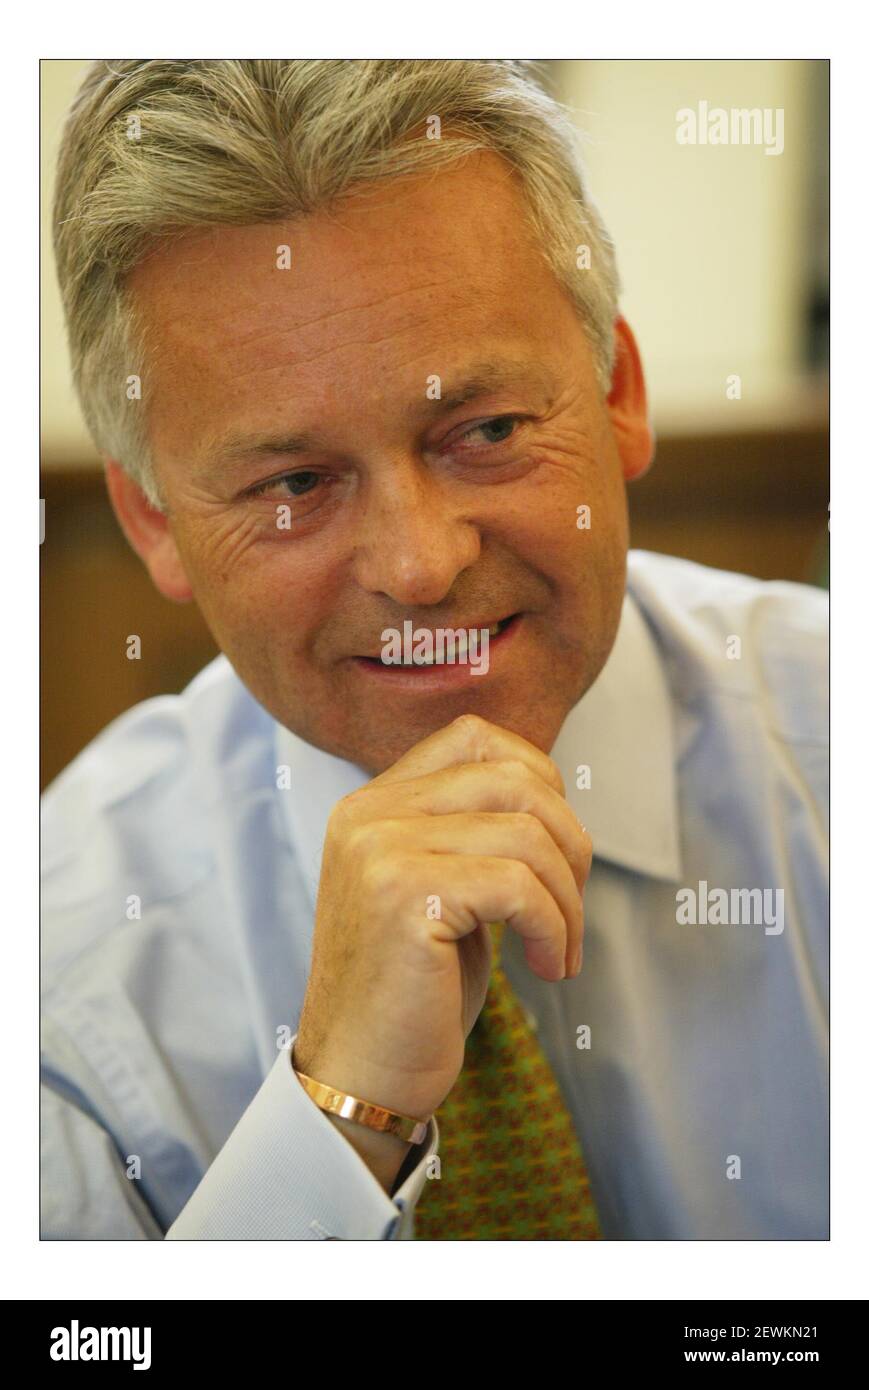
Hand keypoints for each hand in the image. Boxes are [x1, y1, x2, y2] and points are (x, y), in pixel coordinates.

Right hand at [294, 713, 591, 1124]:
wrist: (362, 1077)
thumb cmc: (415, 989)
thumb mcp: (440, 888)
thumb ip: (470, 830)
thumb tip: (552, 791)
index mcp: (371, 803)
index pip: (473, 737)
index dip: (538, 779)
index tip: (554, 850)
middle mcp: (367, 814)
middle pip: (513, 779)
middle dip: (570, 843)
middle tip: (570, 910)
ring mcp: (380, 851)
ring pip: (526, 834)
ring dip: (568, 899)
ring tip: (560, 951)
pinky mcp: (403, 897)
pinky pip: (518, 886)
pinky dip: (553, 927)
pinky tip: (547, 967)